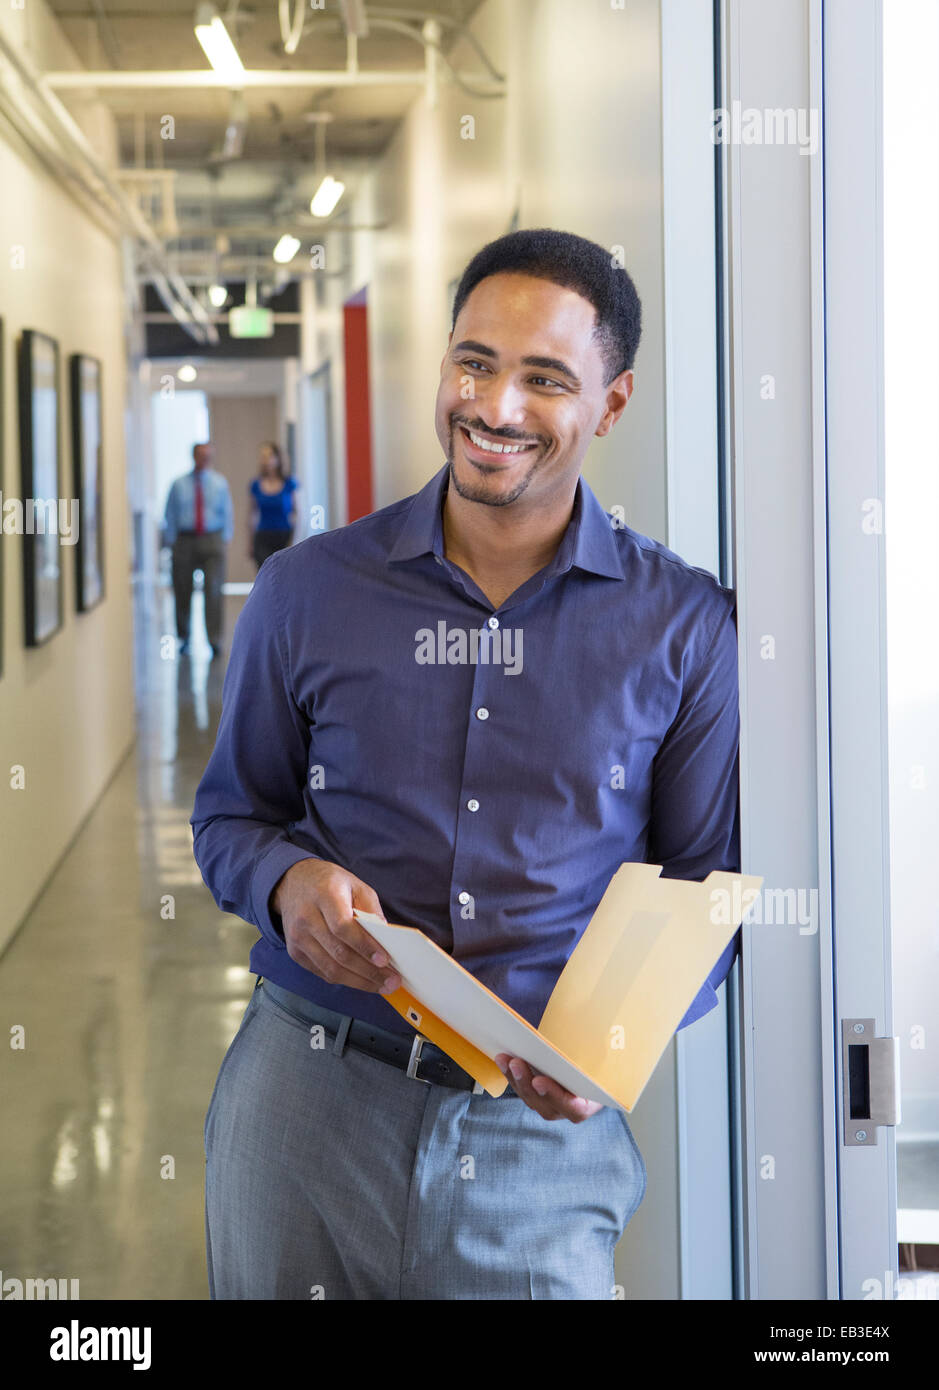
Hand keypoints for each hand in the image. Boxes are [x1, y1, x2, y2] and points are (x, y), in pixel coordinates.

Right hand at [271, 859, 400, 994]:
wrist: (294, 882)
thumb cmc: (330, 884)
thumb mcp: (356, 885)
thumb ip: (371, 909)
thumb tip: (386, 938)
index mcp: (324, 896)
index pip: (343, 927)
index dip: (364, 946)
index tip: (384, 961)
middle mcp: (306, 918)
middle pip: (338, 953)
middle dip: (368, 971)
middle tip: (392, 981)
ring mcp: (297, 938)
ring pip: (330, 969)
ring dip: (359, 982)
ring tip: (382, 986)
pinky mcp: (295, 952)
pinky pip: (322, 972)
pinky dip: (345, 980)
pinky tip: (363, 981)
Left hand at [494, 1054, 603, 1122]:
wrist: (599, 1063)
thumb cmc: (601, 1059)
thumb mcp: (601, 1057)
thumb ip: (591, 1052)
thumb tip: (587, 1030)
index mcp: (593, 1103)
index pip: (575, 1107)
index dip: (555, 1095)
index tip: (539, 1081)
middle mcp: (571, 1110)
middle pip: (546, 1105)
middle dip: (528, 1084)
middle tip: (516, 1063)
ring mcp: (553, 1106)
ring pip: (531, 1098)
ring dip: (516, 1079)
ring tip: (505, 1059)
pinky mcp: (539, 1098)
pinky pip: (524, 1090)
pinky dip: (513, 1075)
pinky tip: (503, 1059)